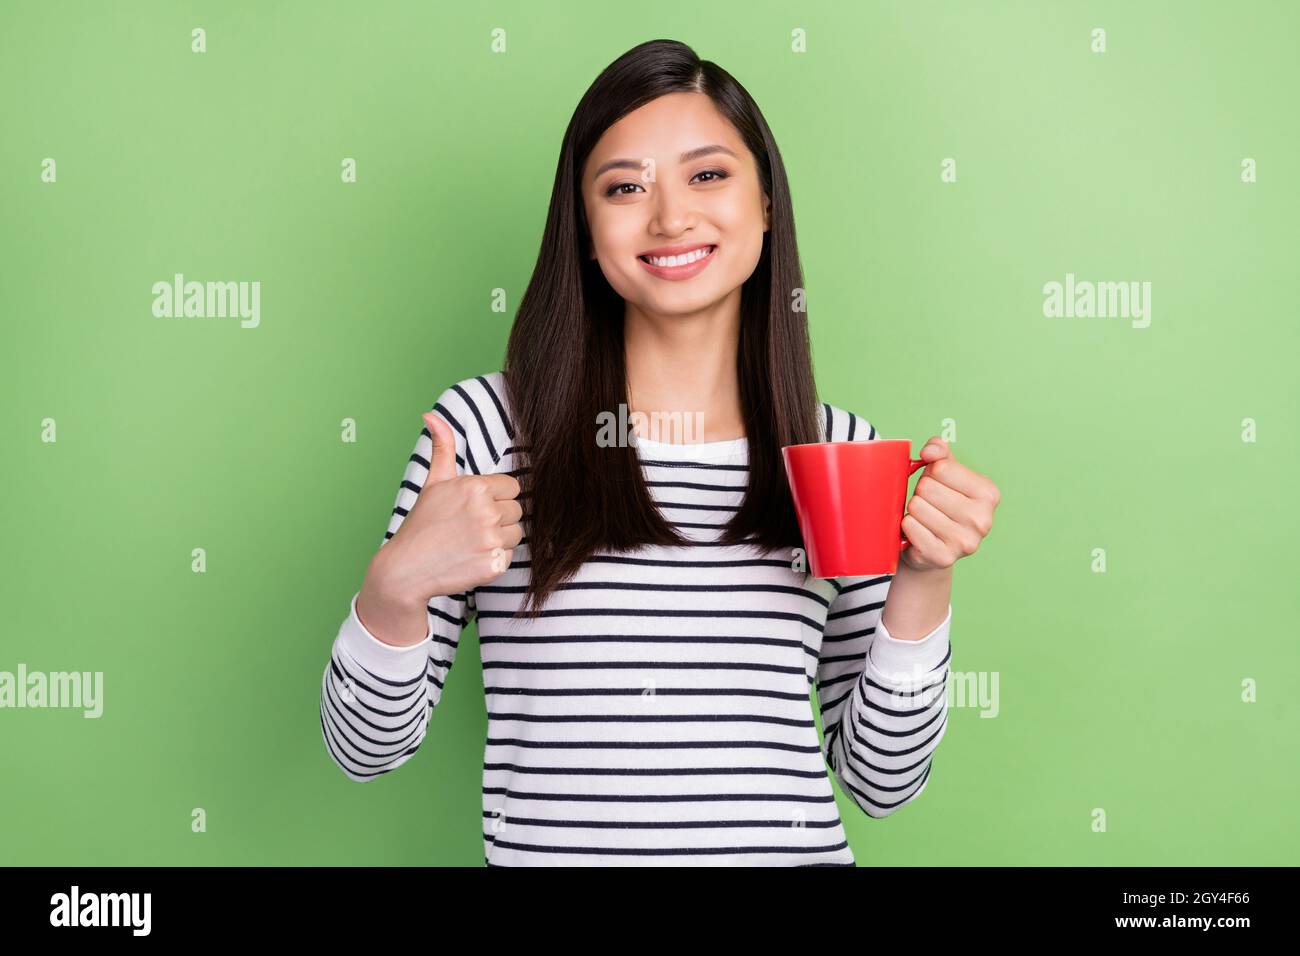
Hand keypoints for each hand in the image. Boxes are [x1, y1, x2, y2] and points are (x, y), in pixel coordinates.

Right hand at [365, 411, 522, 608]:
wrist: (406, 569)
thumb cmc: (422, 525)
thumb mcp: (433, 483)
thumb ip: (442, 448)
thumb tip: (431, 415)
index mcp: (475, 487)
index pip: (513, 487)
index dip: (496, 497)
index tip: (475, 507)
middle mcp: (486, 512)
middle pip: (517, 510)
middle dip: (498, 518)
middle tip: (470, 526)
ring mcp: (491, 540)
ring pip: (516, 533)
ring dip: (499, 538)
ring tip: (471, 541)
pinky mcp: (494, 565)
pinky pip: (509, 556)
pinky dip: (494, 559)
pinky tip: (472, 557)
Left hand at [899, 437, 999, 572]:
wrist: (932, 549)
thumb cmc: (940, 504)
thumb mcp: (945, 473)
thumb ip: (939, 451)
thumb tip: (930, 451)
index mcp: (988, 494)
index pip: (941, 467)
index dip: (931, 473)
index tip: (939, 485)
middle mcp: (982, 520)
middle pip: (926, 487)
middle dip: (921, 492)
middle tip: (930, 505)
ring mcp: (964, 542)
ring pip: (916, 507)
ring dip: (913, 510)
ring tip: (925, 518)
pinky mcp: (943, 557)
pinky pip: (910, 527)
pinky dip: (908, 527)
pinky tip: (918, 533)